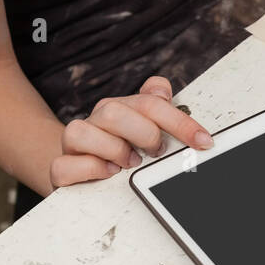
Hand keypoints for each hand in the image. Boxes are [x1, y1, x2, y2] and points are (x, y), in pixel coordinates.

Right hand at [49, 76, 213, 188]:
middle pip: (114, 112)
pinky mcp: (61, 167)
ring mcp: (75, 142)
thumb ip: (155, 104)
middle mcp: (96, 119)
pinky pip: (65, 165)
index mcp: (119, 106)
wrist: (81, 166)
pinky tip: (108, 173)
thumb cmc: (118, 146)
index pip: (150, 102)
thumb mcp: (143, 125)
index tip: (203, 141)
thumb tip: (163, 90)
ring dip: (113, 149)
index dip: (179, 121)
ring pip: (81, 132)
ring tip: (130, 163)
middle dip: (144, 134)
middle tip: (157, 151)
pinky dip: (90, 169)